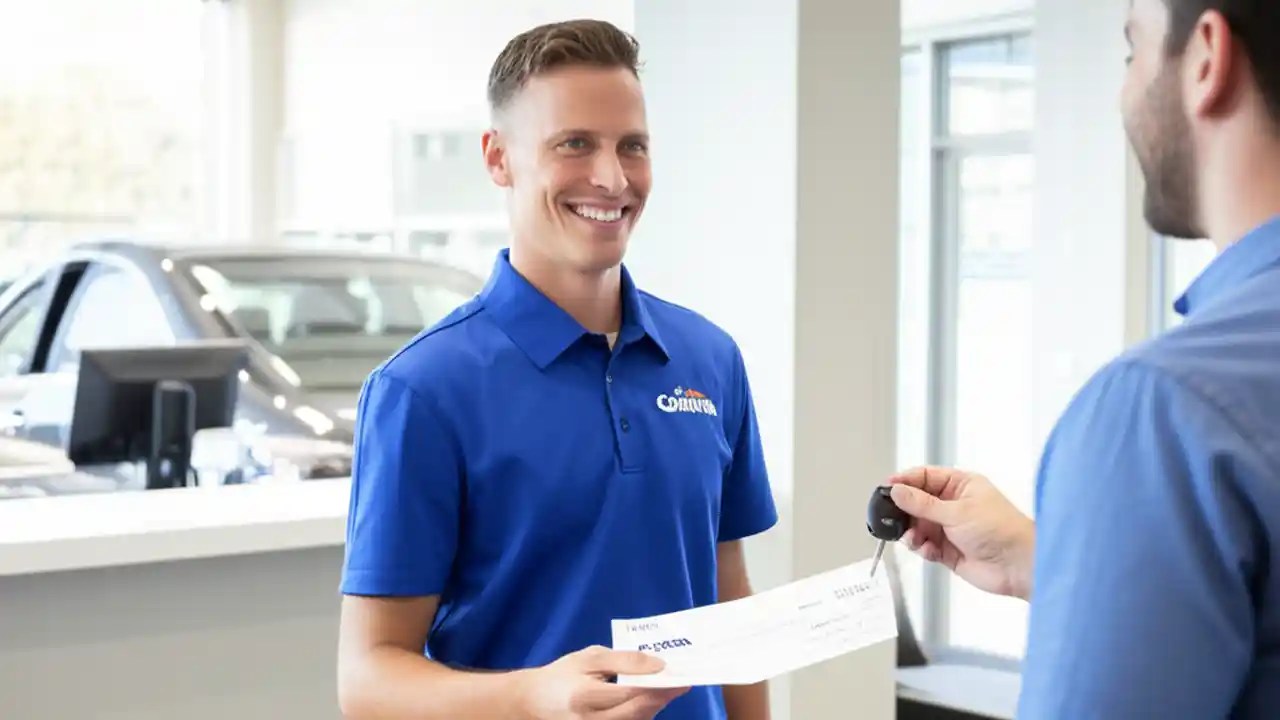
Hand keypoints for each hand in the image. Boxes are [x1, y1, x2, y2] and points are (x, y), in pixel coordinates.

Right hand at [516, 645, 689, 719]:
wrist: (532, 703)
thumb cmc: (562, 675)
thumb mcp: (589, 658)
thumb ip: (623, 660)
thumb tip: (659, 664)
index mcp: (584, 696)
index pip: (631, 692)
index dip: (659, 685)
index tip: (681, 676)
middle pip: (637, 713)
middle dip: (662, 698)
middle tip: (681, 684)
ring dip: (654, 708)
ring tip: (665, 690)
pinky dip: (641, 715)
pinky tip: (647, 702)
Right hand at [887, 466, 1035, 599]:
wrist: (1018, 565)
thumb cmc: (1000, 530)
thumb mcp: (956, 511)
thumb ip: (922, 503)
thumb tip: (896, 490)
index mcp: (960, 485)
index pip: (924, 477)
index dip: (905, 481)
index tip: (888, 487)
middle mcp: (953, 505)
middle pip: (916, 502)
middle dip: (905, 511)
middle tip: (893, 517)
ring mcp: (950, 528)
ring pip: (917, 526)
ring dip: (911, 532)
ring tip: (914, 538)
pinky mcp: (948, 550)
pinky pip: (924, 546)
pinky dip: (921, 548)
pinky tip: (928, 550)